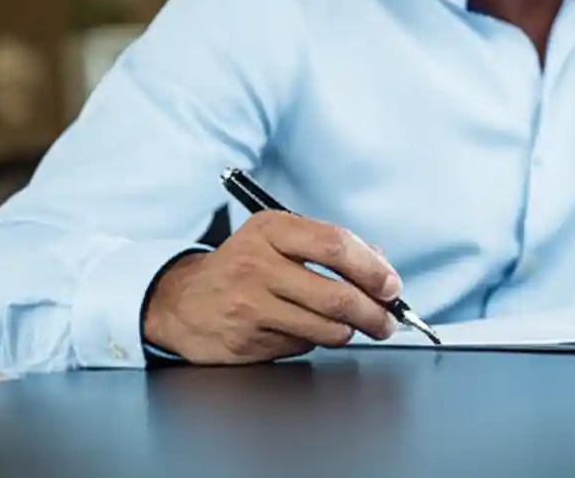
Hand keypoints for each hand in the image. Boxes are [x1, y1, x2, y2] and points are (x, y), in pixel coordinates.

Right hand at [143, 211, 400, 364]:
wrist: (182, 301)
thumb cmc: (244, 266)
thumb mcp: (279, 239)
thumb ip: (330, 246)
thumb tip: (382, 265)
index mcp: (272, 229)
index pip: (336, 244)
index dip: (373, 269)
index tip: (392, 286)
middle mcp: (258, 264)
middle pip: (337, 294)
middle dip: (374, 313)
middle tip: (388, 320)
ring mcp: (250, 304)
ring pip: (326, 328)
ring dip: (351, 332)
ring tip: (355, 327)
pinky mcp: (246, 339)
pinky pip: (302, 345)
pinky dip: (315, 341)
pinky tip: (304, 330)